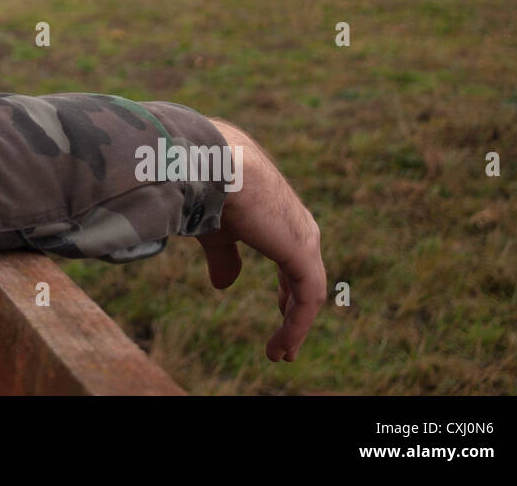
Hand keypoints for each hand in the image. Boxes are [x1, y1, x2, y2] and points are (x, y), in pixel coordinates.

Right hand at [198, 119, 326, 362]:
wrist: (211, 164)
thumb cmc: (207, 188)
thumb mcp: (215, 230)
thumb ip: (224, 258)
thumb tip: (224, 286)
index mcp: (277, 215)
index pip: (291, 259)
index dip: (285, 290)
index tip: (280, 312)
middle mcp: (298, 226)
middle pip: (305, 277)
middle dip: (295, 311)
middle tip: (287, 344)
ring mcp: (304, 239)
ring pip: (308, 293)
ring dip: (295, 326)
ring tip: (281, 353)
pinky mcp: (302, 254)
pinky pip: (306, 300)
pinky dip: (295, 326)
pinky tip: (282, 346)